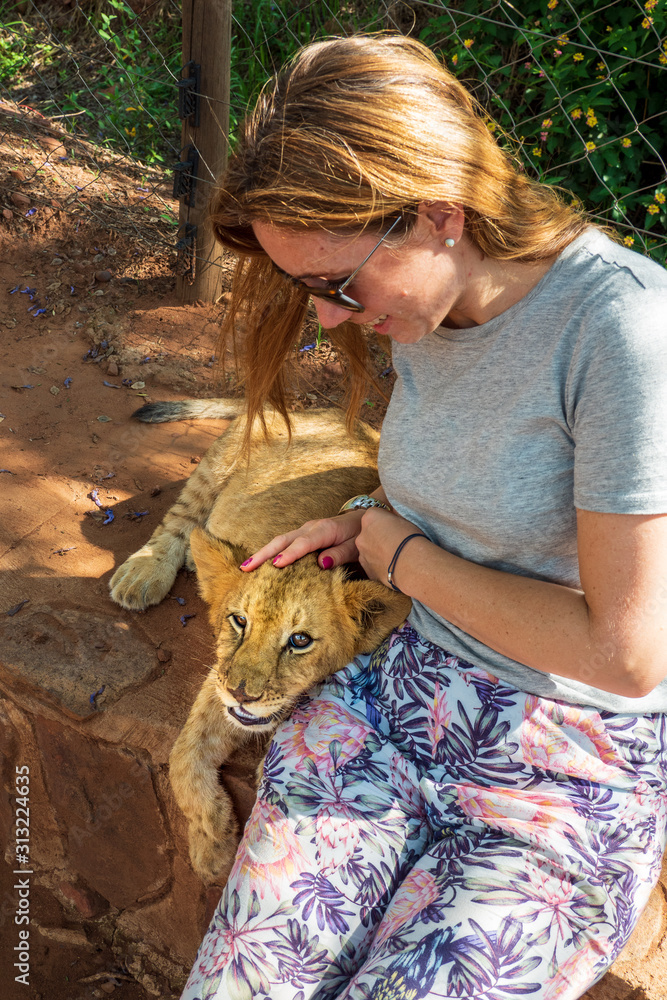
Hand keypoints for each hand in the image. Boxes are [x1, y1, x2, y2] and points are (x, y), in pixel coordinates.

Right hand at [240, 509, 364, 571]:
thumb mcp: (356, 546)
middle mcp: (310, 528)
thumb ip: (340, 554)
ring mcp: (304, 530)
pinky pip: (283, 543)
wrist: (362, 519)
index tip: (276, 565)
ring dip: (262, 553)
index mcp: (325, 530)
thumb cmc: (360, 535)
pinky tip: (259, 563)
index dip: (290, 554)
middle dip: (264, 553)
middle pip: (283, 540)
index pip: (304, 543)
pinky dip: (270, 552)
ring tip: (246, 567)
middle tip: (247, 567)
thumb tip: (321, 563)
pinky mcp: (302, 535)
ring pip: (279, 541)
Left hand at [356, 508, 422, 586]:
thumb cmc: (412, 539)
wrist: (413, 566)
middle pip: (369, 532)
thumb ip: (395, 513)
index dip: (386, 519)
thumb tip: (394, 511)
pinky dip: (380, 564)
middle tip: (396, 540)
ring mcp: (363, 554)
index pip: (375, 513)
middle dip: (379, 535)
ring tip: (396, 555)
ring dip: (379, 550)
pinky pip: (373, 564)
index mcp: (370, 518)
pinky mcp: (368, 570)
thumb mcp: (405, 518)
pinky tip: (393, 565)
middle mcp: (361, 535)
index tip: (396, 525)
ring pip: (369, 549)